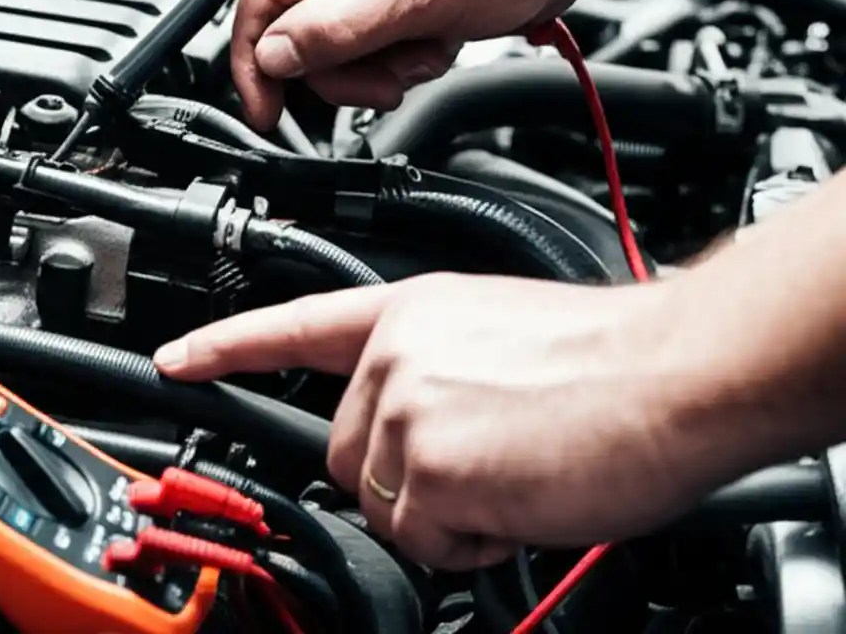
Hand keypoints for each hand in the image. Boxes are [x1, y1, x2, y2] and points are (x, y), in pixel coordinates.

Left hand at [154, 274, 759, 569]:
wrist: (676, 371)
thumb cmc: (610, 359)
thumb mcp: (496, 330)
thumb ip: (431, 367)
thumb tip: (409, 425)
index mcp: (409, 312)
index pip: (294, 326)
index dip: (226, 347)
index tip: (176, 361)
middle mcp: (394, 356)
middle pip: (342, 452)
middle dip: (403, 477)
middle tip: (484, 462)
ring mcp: (404, 410)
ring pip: (382, 501)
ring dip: (442, 511)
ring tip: (513, 472)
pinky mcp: (427, 467)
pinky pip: (420, 538)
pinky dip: (469, 538)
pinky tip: (519, 496)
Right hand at [232, 0, 623, 128]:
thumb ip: (333, 29)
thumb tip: (272, 56)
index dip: (255, 60)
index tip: (266, 110)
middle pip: (298, 32)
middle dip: (344, 69)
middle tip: (388, 77)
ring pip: (338, 46)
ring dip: (383, 65)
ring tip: (429, 46)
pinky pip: (374, 44)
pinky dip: (406, 56)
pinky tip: (439, 38)